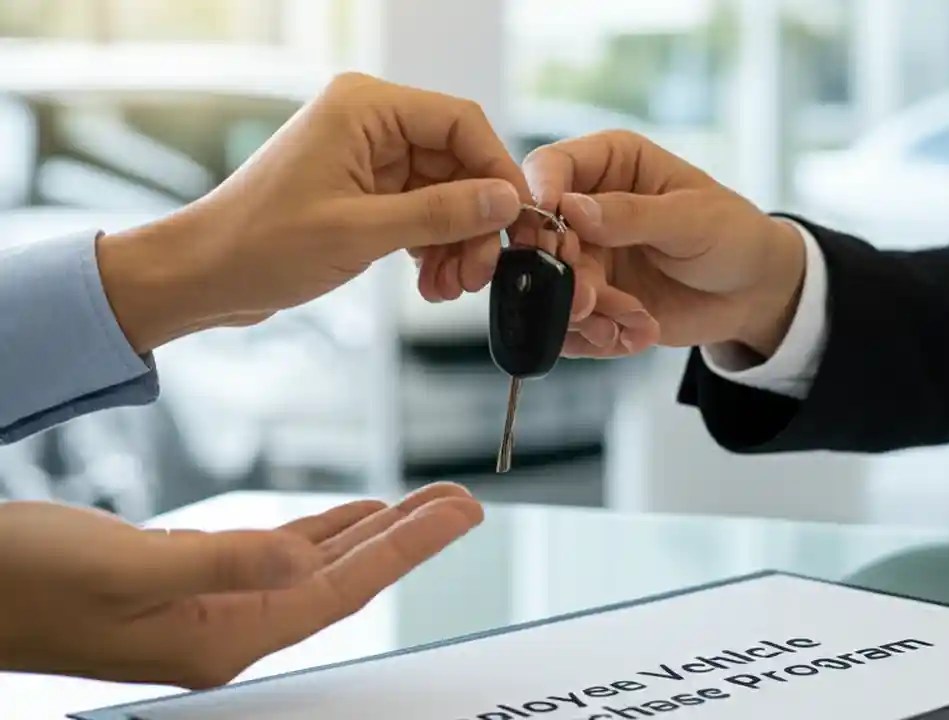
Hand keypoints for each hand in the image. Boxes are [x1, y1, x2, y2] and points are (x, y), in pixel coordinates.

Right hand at [0, 483, 481, 687]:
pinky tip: (346, 517)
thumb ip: (220, 564)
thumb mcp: (123, 568)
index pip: (343, 588)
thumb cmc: (24, 583)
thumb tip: (302, 562)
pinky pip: (277, 556)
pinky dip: (319, 531)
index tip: (461, 515)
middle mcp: (228, 629)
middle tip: (464, 501)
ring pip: (316, 564)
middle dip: (408, 537)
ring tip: (425, 503)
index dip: (408, 548)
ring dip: (371, 530)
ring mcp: (209, 608)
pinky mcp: (188, 584)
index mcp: (222, 636)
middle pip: (344, 578)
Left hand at [98, 73, 529, 353]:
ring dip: (458, 242)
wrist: (204, 276)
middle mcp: (370, 124)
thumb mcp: (361, 232)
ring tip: (452, 287)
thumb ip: (440, 213)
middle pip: (459, 162)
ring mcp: (368, 159)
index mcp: (364, 108)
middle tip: (480, 272)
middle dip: (476, 221)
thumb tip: (504, 200)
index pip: (461, 121)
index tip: (516, 218)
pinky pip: (423, 213)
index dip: (496, 170)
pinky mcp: (365, 192)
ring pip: (446, 194)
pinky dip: (435, 248)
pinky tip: (433, 284)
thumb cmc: (260, 244)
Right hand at [523, 131, 805, 357]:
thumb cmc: (732, 234)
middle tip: (592, 302)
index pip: (550, 167)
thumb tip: (572, 208)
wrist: (752, 292)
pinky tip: (638, 335)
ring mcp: (587, 257)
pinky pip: (571, 325)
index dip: (539, 196)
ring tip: (633, 324)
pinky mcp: (593, 299)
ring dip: (588, 315)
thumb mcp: (691, 218)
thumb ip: (632, 215)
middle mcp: (587, 209)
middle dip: (565, 275)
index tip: (551, 233)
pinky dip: (599, 338)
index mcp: (609, 164)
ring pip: (552, 287)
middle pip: (541, 237)